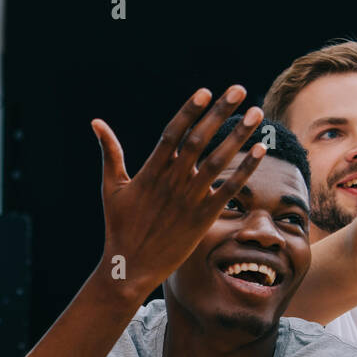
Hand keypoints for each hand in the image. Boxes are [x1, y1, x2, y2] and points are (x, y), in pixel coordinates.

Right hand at [92, 86, 264, 298]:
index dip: (190, 111)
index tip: (206, 91)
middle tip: (239, 89)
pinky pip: (229, 189)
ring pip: (218, 161)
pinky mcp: (203, 218)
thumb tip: (96, 123)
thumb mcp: (111, 187)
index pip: (173, 133)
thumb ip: (110, 153)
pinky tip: (260, 151)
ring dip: (239, 135)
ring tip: (255, 113)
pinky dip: (245, 170)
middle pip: (199, 140)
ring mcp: (189, 200)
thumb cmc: (119, 227)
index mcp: (150, 171)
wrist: (130, 267)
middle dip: (220, 112)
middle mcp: (172, 182)